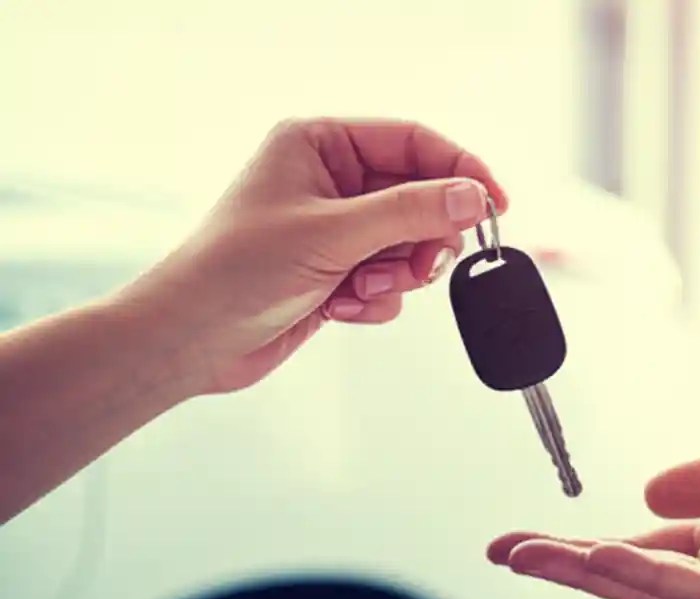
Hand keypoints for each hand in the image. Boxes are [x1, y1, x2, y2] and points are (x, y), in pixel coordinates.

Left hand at [116, 117, 507, 393]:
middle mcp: (329, 179)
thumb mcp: (334, 234)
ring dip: (398, 274)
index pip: (412, 141)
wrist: (191, 342)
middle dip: (422, 238)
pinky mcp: (336, 270)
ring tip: (362, 288)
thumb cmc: (236, 273)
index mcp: (319, 143)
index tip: (495, 204)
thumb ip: (411, 212)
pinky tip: (342, 307)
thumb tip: (474, 198)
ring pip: (410, 243)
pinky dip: (378, 297)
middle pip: (419, 196)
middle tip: (421, 265)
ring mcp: (334, 227)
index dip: (459, 171)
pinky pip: (390, 277)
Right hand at [489, 442, 699, 598]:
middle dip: (569, 569)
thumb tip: (649, 489)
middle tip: (503, 552)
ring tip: (536, 558)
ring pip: (664, 594)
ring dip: (597, 577)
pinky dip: (659, 578)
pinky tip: (613, 558)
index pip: (646, 554)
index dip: (582, 549)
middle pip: (639, 580)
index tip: (522, 539)